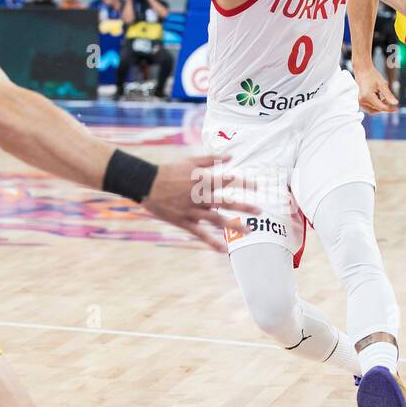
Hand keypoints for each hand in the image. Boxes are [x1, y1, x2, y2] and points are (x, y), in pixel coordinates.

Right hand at [141, 153, 257, 250]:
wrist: (146, 183)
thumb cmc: (169, 171)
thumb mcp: (189, 161)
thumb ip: (211, 159)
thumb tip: (230, 156)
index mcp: (202, 180)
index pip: (228, 181)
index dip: (244, 183)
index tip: (258, 187)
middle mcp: (200, 196)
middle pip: (226, 202)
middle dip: (244, 206)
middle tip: (260, 211)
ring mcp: (192, 210)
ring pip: (216, 219)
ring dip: (234, 225)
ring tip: (250, 231)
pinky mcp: (183, 221)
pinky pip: (199, 233)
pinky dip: (211, 241)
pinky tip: (223, 250)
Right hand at [355, 64, 396, 112]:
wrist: (362, 70)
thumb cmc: (372, 75)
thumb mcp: (382, 84)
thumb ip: (389, 95)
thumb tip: (396, 103)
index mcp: (367, 96)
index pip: (381, 107)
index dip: (390, 109)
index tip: (397, 109)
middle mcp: (361, 101)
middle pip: (376, 110)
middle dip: (383, 107)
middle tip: (388, 99)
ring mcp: (359, 101)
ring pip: (372, 110)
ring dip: (379, 105)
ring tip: (381, 95)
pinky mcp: (359, 101)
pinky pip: (368, 107)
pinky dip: (374, 104)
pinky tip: (377, 95)